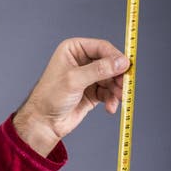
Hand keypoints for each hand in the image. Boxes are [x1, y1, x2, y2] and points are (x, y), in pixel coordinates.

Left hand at [13, 38, 130, 156]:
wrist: (43, 123)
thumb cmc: (50, 98)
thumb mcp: (74, 80)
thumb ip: (99, 70)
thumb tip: (121, 62)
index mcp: (74, 49)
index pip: (102, 47)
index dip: (115, 57)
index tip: (126, 67)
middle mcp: (82, 61)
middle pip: (110, 63)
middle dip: (118, 76)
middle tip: (125, 87)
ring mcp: (88, 77)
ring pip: (111, 78)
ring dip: (117, 89)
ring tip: (117, 99)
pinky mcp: (92, 92)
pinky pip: (108, 92)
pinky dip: (112, 99)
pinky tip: (110, 107)